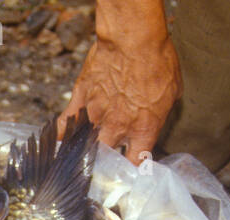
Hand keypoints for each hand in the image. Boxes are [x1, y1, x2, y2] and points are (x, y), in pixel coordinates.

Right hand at [58, 2, 182, 164]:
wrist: (133, 39)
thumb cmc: (157, 60)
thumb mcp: (172, 90)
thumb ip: (161, 111)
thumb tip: (158, 115)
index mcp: (143, 129)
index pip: (135, 162)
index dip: (132, 169)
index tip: (130, 170)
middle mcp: (117, 127)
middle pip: (106, 158)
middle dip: (103, 165)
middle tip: (101, 168)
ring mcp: (95, 115)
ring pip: (83, 145)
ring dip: (82, 152)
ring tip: (76, 161)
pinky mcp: (79, 99)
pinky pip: (65, 123)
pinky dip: (60, 135)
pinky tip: (57, 143)